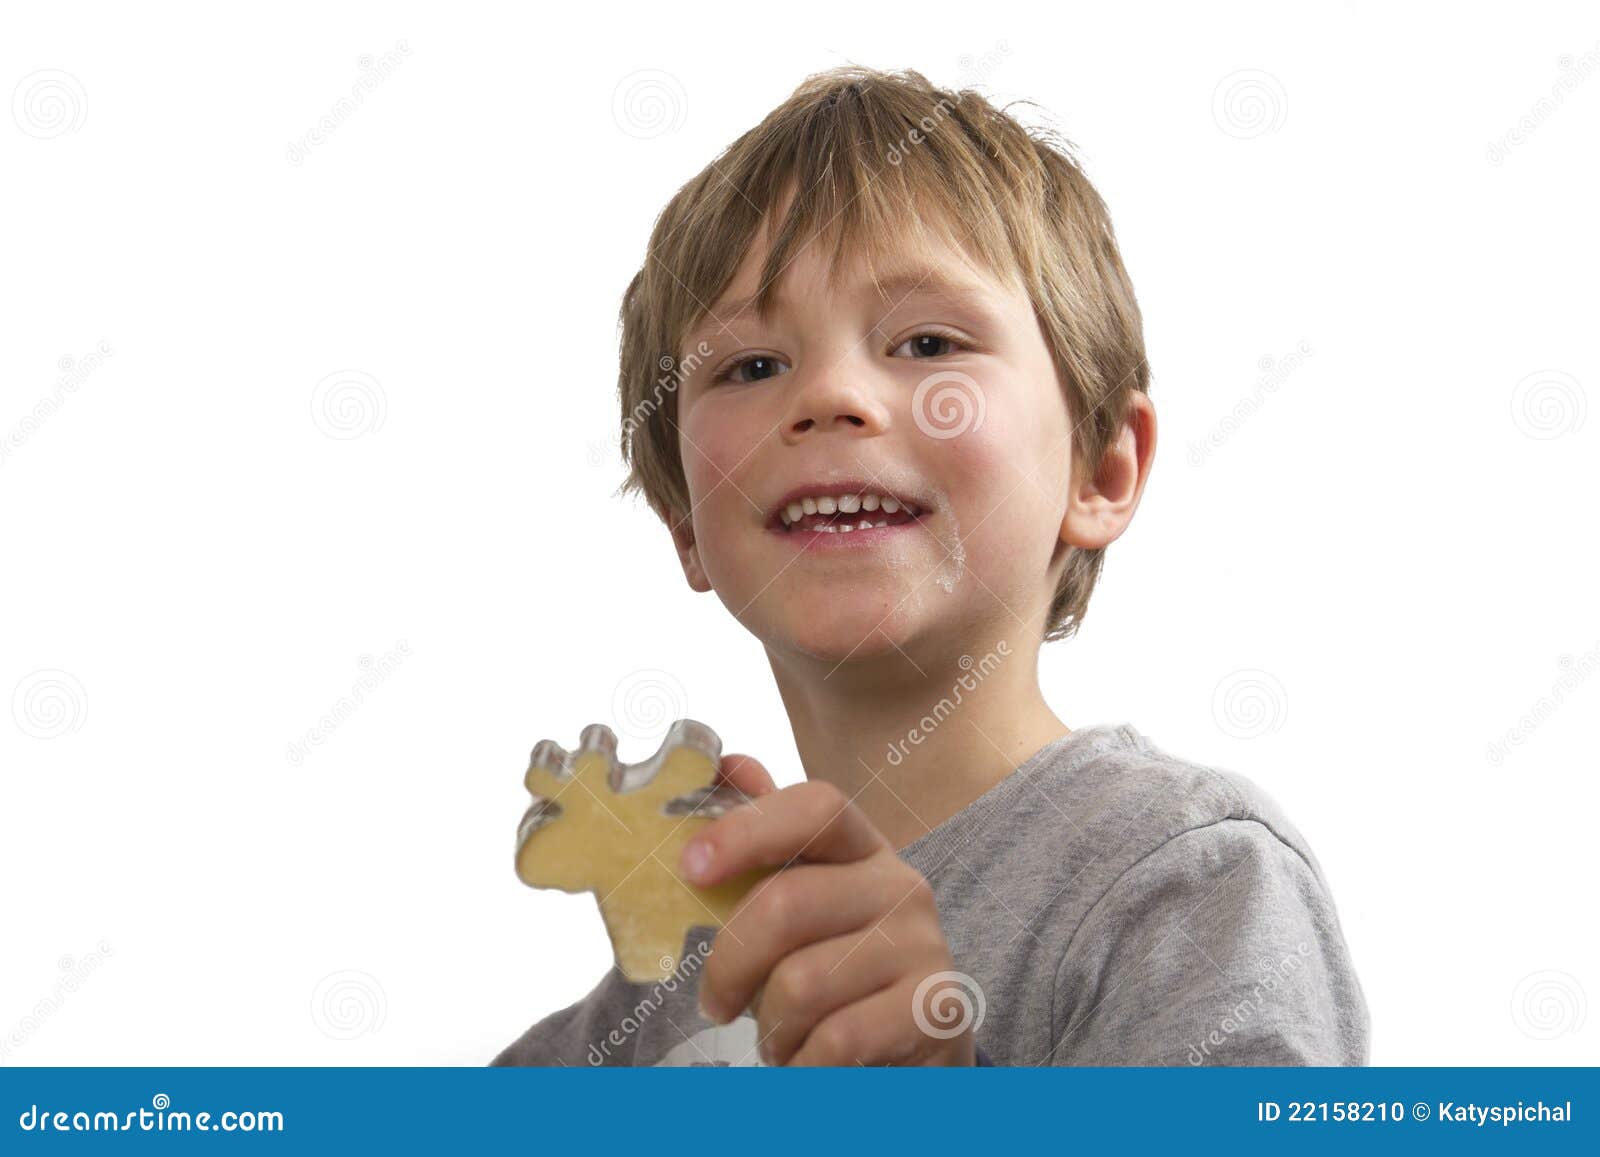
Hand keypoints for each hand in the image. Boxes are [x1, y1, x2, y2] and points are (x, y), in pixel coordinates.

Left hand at [679, 755, 975, 1065]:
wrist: (917, 1059)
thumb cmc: (838, 977)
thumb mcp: (798, 908)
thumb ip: (762, 842)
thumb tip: (725, 763)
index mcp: (862, 850)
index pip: (816, 808)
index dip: (747, 828)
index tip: (689, 866)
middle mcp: (902, 886)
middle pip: (788, 902)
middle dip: (729, 964)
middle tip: (716, 1001)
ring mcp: (925, 947)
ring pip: (802, 983)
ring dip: (771, 1028)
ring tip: (781, 1040)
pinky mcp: (938, 1011)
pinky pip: (838, 1040)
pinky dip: (804, 1065)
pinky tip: (810, 1066)